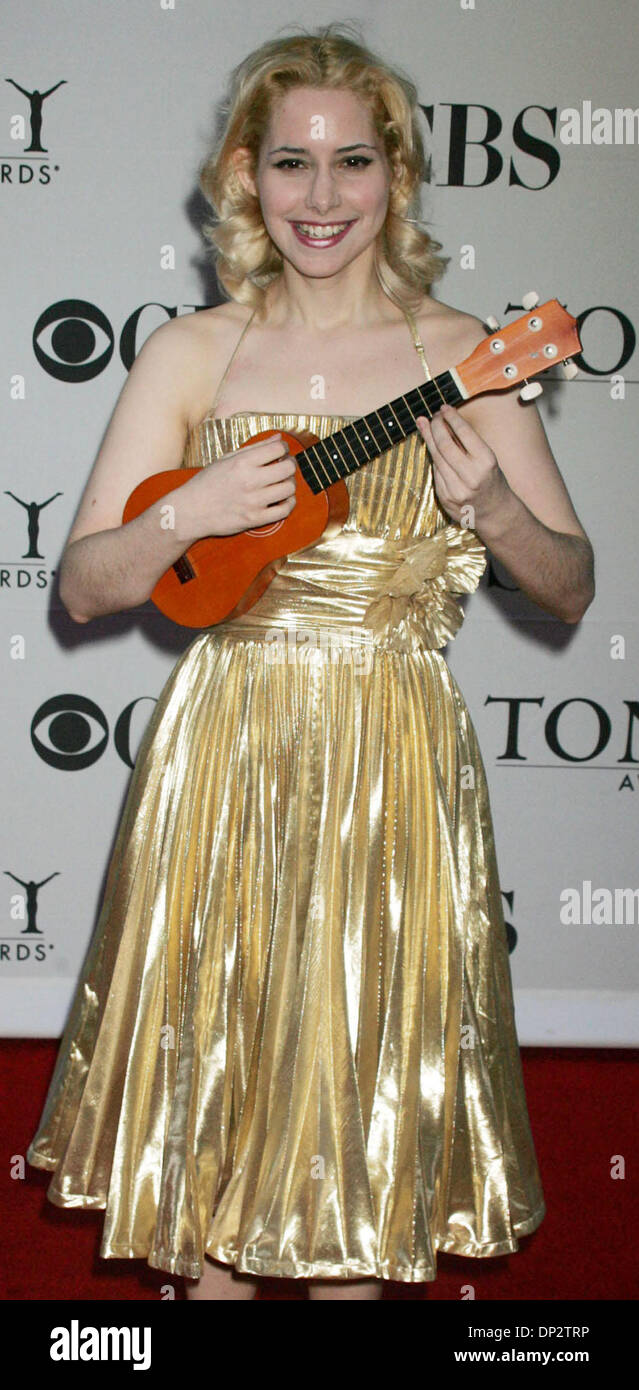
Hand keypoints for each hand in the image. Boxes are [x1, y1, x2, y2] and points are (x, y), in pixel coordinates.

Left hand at [416, 403, 511, 530]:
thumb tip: (445, 421)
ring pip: (436, 457)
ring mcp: (457, 489)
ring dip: (428, 438)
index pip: (465, 433)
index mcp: (486, 462)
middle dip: (436, 426)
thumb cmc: (491, 480)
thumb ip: (468, 444)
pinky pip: (435, 471)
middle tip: (433, 416)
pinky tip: (431, 445)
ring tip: (423, 424)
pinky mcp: (446, 498)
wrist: (494, 512)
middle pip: (445, 444)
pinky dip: (433, 456)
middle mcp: (471, 476)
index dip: (452, 418)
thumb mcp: (487, 459)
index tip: (444, 407)